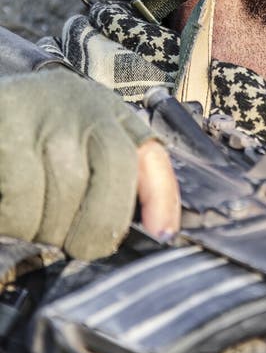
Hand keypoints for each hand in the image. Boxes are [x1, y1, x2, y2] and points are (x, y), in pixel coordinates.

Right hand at [0, 69, 180, 259]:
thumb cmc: (31, 136)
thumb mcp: (77, 141)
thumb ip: (109, 174)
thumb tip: (142, 229)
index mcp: (108, 114)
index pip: (150, 153)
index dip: (163, 196)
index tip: (163, 233)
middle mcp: (84, 105)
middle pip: (115, 171)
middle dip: (99, 224)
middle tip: (77, 246)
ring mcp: (47, 113)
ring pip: (67, 190)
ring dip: (49, 228)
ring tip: (33, 225)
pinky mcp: (9, 127)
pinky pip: (23, 196)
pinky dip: (16, 220)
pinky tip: (8, 214)